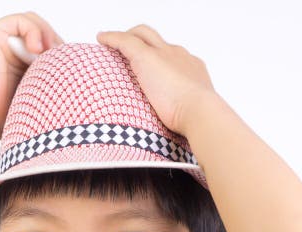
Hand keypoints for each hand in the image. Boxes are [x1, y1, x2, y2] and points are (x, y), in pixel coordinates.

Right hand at [0, 12, 63, 140]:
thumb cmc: (4, 115)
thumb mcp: (37, 99)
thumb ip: (53, 88)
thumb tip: (82, 89)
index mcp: (22, 61)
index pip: (50, 44)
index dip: (62, 52)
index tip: (70, 69)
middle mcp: (12, 47)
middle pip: (44, 31)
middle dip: (57, 43)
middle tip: (64, 61)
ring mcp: (2, 39)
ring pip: (34, 22)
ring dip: (47, 35)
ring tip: (51, 55)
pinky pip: (22, 21)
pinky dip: (34, 31)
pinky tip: (38, 50)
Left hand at [96, 25, 216, 136]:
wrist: (200, 111)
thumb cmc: (198, 118)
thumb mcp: (192, 110)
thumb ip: (184, 111)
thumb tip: (177, 125)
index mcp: (191, 68)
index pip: (173, 56)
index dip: (160, 58)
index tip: (152, 69)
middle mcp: (178, 55)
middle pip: (157, 39)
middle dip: (142, 40)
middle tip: (129, 49)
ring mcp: (162, 54)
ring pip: (142, 35)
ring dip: (127, 39)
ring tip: (112, 45)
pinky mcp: (145, 57)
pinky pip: (124, 40)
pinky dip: (112, 38)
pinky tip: (101, 39)